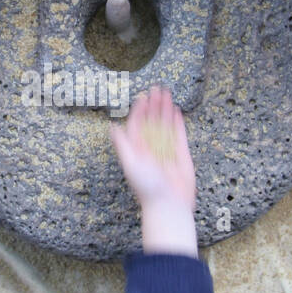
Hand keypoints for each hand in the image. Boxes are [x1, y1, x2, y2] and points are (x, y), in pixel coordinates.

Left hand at [111, 86, 198, 256]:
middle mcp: (151, 147)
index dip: (139, 110)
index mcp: (138, 149)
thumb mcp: (130, 164)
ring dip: (166, 109)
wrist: (169, 204)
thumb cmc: (147, 188)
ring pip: (165, 124)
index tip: (142, 96)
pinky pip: (179, 135)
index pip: (137, 124)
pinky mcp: (180, 155)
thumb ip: (122, 144)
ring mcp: (166, 150)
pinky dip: (178, 123)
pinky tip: (176, 111)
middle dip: (154, 105)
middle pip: (152, 120)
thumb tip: (111, 127)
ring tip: (167, 94)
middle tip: (157, 88)